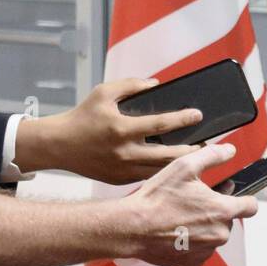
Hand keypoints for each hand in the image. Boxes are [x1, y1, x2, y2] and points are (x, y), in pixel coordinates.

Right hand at [14, 78, 204, 184]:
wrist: (59, 146)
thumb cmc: (83, 116)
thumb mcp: (104, 93)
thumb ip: (131, 85)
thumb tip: (157, 84)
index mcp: (121, 128)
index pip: (160, 124)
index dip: (183, 119)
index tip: (198, 115)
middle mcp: (125, 152)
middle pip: (168, 155)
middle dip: (191, 151)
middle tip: (207, 145)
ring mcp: (123, 169)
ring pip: (161, 171)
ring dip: (181, 165)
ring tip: (196, 156)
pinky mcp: (121, 181)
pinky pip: (148, 176)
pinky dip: (163, 172)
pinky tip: (175, 166)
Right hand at [117, 143, 258, 265]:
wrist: (132, 227)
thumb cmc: (157, 198)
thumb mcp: (184, 167)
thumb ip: (212, 156)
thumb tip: (230, 150)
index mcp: (222, 211)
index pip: (251, 207)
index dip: (243, 198)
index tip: (231, 194)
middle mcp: (219, 235)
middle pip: (228, 220)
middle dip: (216, 210)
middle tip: (194, 201)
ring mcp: (207, 251)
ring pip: (214, 236)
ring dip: (204, 227)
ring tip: (181, 216)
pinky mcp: (194, 263)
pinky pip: (201, 250)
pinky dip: (192, 242)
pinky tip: (176, 232)